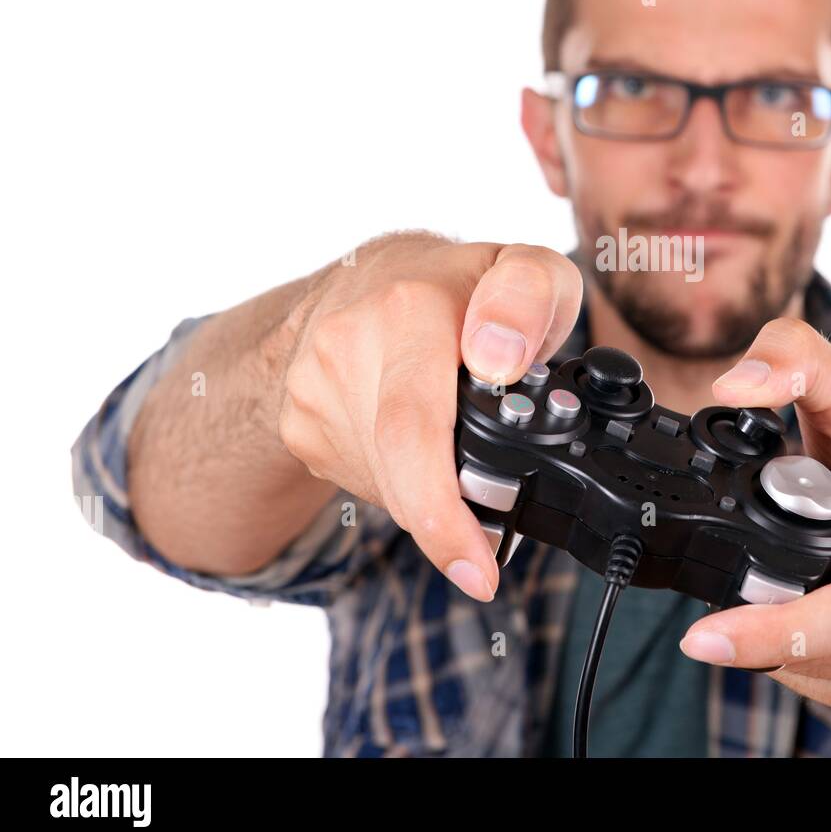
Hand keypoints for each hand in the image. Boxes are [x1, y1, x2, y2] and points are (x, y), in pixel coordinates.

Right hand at [277, 234, 581, 601]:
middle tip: (482, 565)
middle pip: (399, 469)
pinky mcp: (298, 424)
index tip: (478, 563)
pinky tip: (422, 450)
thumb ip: (530, 297)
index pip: (414, 423)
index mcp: (409, 307)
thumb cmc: (459, 283)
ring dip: (430, 498)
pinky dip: (402, 487)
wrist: (364, 278)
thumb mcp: (524, 266)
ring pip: (382, 484)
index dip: (443, 507)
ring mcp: (313, 388)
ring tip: (465, 461)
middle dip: (446, 527)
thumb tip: (499, 360)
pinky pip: (361, 482)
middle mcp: (347, 345)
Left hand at [679, 317, 830, 720]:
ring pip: (817, 674)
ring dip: (772, 644)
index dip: (783, 627)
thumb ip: (796, 359)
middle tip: (701, 636)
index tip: (704, 636)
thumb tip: (732, 386)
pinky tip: (794, 621)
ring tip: (757, 600)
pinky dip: (794, 659)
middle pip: (827, 651)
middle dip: (759, 642)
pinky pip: (825, 690)